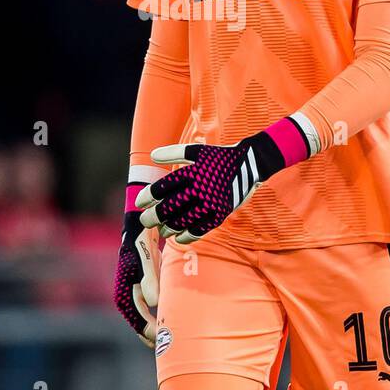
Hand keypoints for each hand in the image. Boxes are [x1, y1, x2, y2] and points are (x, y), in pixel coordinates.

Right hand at [113, 209, 160, 347]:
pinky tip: (172, 321)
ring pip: (146, 319)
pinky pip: (150, 310)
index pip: (138, 321)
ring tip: (173, 340)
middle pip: (141, 324)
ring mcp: (134, 294)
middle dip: (154, 336)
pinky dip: (159, 317)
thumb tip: (154, 302)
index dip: (151, 332)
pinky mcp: (143, 289)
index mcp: (124, 294)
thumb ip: (150, 279)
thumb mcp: (146, 259)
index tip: (165, 341)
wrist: (140, 227)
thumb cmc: (142, 242)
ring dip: (157, 329)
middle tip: (172, 349)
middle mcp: (127, 297)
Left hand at [136, 131, 287, 243]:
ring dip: (169, 228)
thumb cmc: (219, 157)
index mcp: (192, 172)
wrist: (250, 164)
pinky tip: (179, 238)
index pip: (164, 188)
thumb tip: (153, 156)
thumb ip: (174, 153)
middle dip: (154, 216)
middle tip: (145, 221)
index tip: (140, 203)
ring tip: (162, 231)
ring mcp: (211, 202)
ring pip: (184, 220)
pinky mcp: (220, 213)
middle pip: (170, 207)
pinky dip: (188, 235)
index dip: (149, 196)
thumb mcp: (197, 151)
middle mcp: (200, 188)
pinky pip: (201, 228)